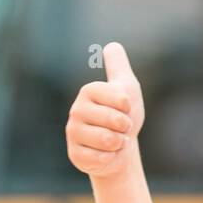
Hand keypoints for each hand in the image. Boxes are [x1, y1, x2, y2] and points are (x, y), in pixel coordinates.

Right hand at [66, 42, 145, 177]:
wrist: (121, 146)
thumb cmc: (124, 115)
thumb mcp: (126, 86)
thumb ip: (118, 66)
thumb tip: (112, 45)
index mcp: (89, 91)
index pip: (120, 98)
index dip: (129, 106)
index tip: (125, 107)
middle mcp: (76, 110)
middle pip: (114, 121)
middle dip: (126, 127)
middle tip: (121, 127)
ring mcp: (73, 133)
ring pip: (108, 140)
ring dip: (119, 143)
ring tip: (114, 140)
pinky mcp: (75, 155)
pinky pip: (102, 158)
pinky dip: (112, 158)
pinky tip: (106, 153)